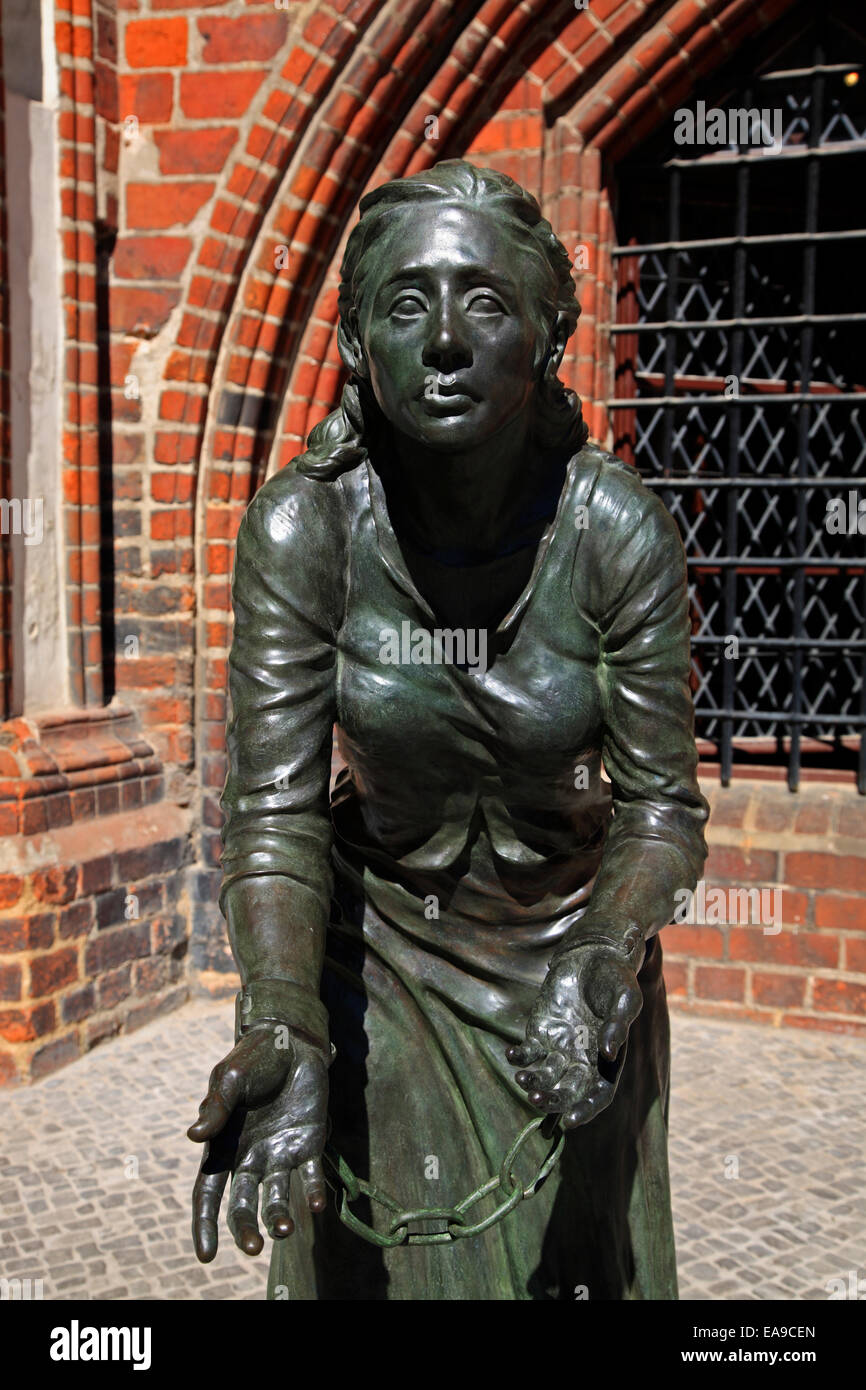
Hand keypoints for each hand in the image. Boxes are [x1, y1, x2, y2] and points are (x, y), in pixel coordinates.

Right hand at [188, 1024, 328, 1262]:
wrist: (293, 1039)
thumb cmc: (254, 1058)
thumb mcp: (230, 1078)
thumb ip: (217, 1108)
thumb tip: (194, 1137)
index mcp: (223, 1145)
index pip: (208, 1192)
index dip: (205, 1224)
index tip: (207, 1255)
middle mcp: (249, 1157)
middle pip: (243, 1204)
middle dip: (246, 1229)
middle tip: (255, 1247)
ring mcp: (280, 1153)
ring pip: (277, 1197)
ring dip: (279, 1217)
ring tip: (285, 1230)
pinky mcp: (309, 1144)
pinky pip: (311, 1175)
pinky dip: (314, 1192)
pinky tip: (317, 1204)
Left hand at [507, 943, 642, 1128]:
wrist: (592, 953)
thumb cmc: (615, 977)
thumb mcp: (624, 998)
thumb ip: (617, 1025)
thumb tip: (609, 1054)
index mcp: (607, 1059)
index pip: (597, 1095)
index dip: (585, 1110)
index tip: (570, 1120)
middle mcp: (582, 1059)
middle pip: (567, 1091)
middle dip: (553, 1100)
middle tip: (537, 1098)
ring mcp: (560, 1047)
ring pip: (545, 1076)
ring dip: (533, 1083)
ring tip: (523, 1080)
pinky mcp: (541, 1031)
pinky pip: (528, 1053)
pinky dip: (519, 1058)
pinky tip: (513, 1056)